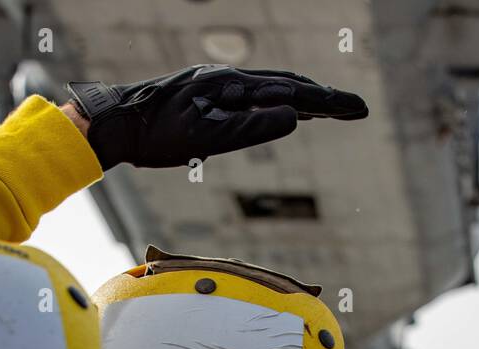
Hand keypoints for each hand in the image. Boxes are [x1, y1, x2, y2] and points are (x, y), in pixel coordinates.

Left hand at [65, 64, 367, 170]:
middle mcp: (231, 79)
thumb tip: (295, 117)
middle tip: (357, 110)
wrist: (117, 121)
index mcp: (235, 86)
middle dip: (327, 99)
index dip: (331, 104)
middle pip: (291, 84)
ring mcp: (220, 84)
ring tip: (330, 109)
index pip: (295, 94)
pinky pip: (256, 93)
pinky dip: (280, 99)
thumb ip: (251, 128)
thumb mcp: (207, 139)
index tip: (360, 110)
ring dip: (306, 97)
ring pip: (274, 86)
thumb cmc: (157, 136)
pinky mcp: (210, 93)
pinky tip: (284, 108)